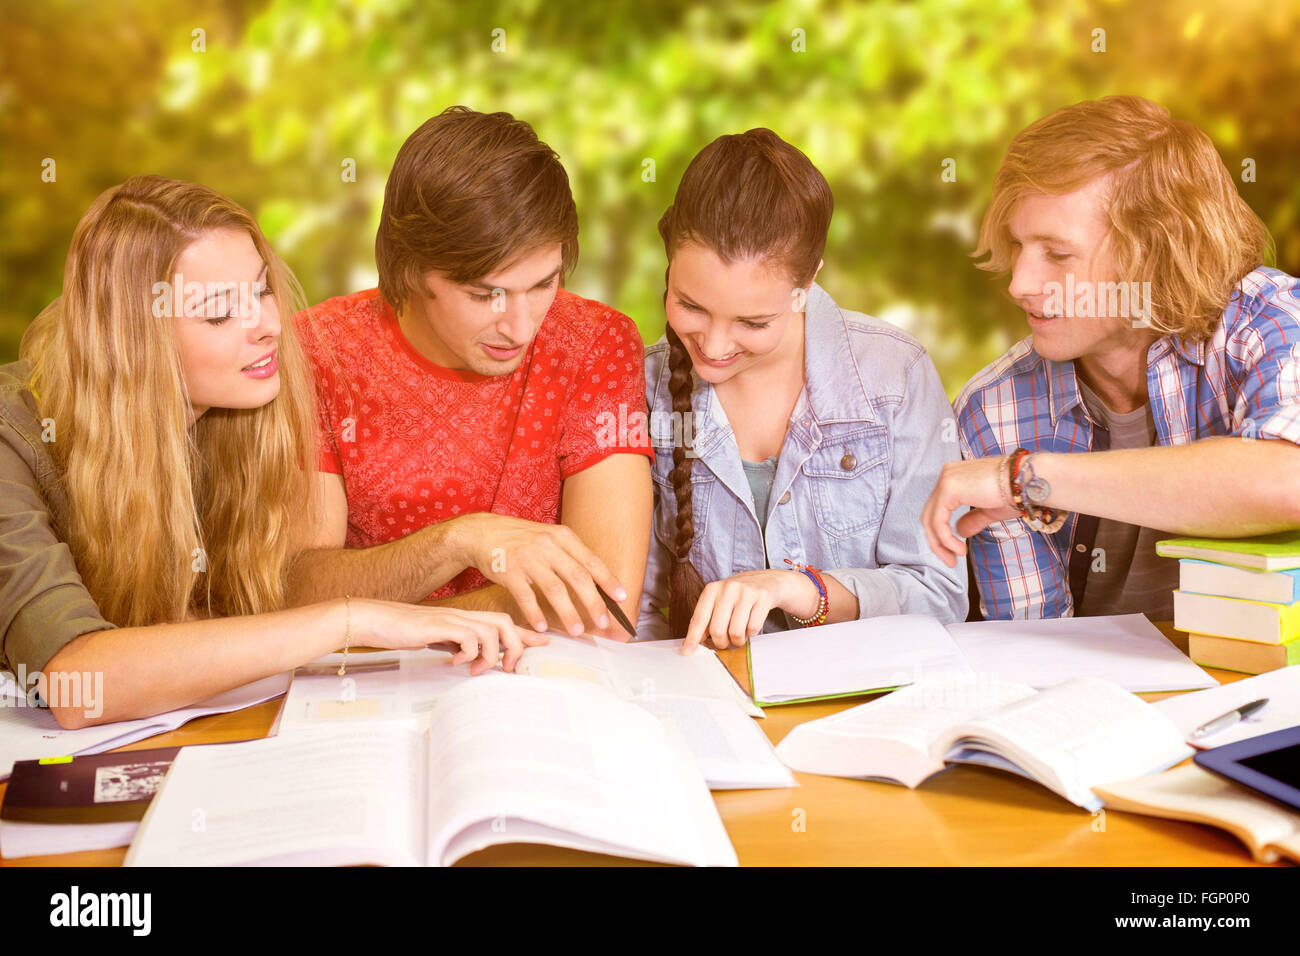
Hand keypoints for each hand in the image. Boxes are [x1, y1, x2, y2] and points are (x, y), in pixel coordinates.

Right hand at [351, 599, 548, 674]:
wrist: (376, 620)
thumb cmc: (405, 631)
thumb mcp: (438, 639)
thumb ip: (458, 645)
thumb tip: (475, 660)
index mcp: (465, 618)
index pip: (503, 622)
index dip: (526, 632)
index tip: (545, 642)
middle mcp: (462, 615)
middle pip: (505, 622)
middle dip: (517, 645)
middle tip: (509, 669)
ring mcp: (451, 619)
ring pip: (491, 630)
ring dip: (491, 654)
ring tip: (478, 669)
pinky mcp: (438, 625)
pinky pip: (467, 637)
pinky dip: (468, 653)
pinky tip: (454, 662)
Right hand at [447, 514, 627, 637]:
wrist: (482, 532)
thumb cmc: (521, 539)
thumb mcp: (549, 537)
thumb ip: (570, 556)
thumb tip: (598, 582)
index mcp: (562, 536)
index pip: (591, 560)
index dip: (608, 580)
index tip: (622, 598)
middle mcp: (547, 545)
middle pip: (577, 576)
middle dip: (593, 602)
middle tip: (603, 622)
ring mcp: (527, 557)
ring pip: (554, 589)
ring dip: (568, 612)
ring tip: (577, 630)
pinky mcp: (508, 570)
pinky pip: (526, 596)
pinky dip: (535, 613)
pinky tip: (543, 626)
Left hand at [682, 570, 809, 654]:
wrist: (768, 581)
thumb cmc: (739, 595)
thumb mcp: (719, 601)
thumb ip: (706, 619)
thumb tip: (693, 642)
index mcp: (712, 589)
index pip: (699, 618)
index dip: (693, 638)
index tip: (687, 652)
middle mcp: (727, 588)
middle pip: (717, 630)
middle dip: (721, 643)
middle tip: (725, 642)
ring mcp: (745, 592)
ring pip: (736, 632)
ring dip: (738, 640)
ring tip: (739, 634)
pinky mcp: (762, 598)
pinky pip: (753, 628)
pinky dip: (751, 633)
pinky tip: (750, 625)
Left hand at [921, 456, 1018, 567]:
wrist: (1029, 482)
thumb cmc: (1016, 493)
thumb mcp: (989, 511)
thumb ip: (972, 519)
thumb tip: (960, 531)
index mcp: (956, 477)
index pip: (938, 509)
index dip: (942, 533)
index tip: (953, 553)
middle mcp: (947, 474)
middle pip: (930, 514)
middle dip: (937, 542)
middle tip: (950, 561)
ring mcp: (946, 480)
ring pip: (931, 519)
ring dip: (940, 544)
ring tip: (955, 558)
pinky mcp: (948, 488)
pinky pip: (938, 520)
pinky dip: (945, 539)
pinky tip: (959, 550)